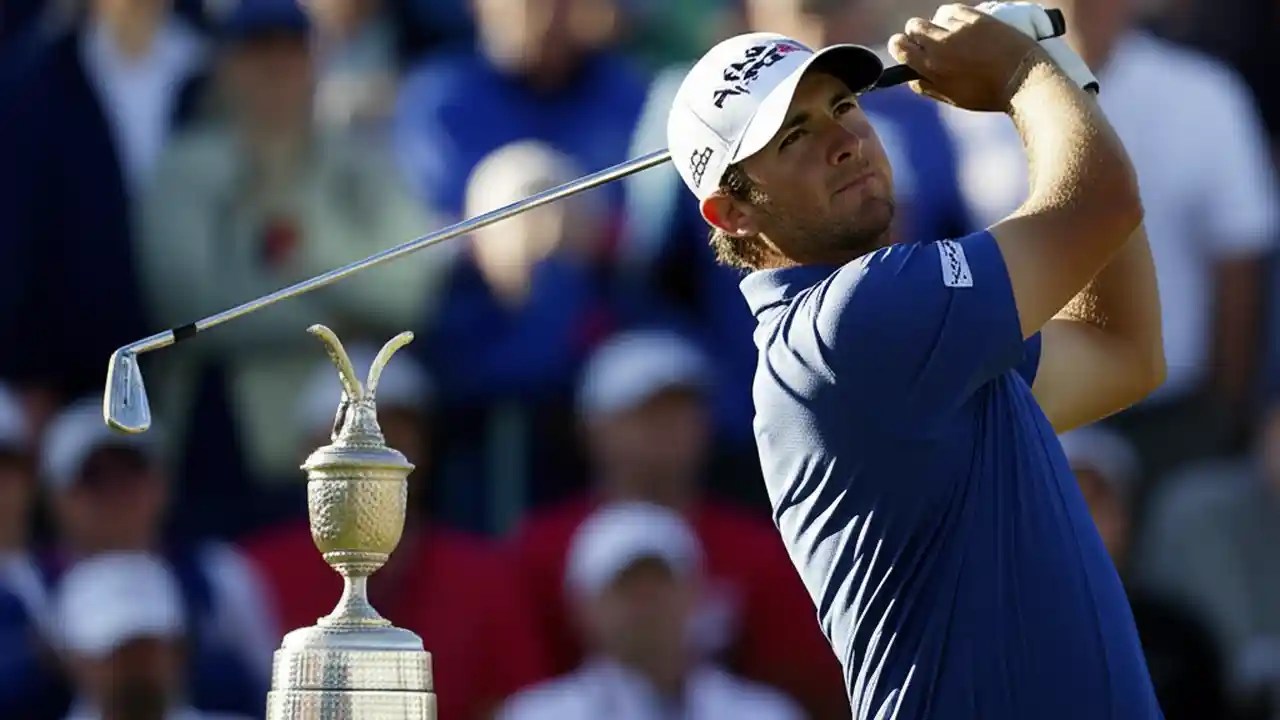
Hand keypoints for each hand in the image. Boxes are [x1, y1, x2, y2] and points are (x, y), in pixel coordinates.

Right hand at [887, 3, 1048, 111]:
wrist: (1022, 78)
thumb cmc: (987, 93)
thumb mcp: (952, 99)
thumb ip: (927, 87)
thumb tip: (912, 78)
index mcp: (931, 68)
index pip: (899, 46)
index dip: (900, 45)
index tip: (906, 47)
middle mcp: (940, 46)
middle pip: (913, 27)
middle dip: (918, 33)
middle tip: (931, 41)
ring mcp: (958, 29)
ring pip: (935, 17)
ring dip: (939, 24)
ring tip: (953, 34)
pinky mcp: (976, 18)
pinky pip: (952, 9)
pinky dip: (953, 16)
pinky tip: (961, 24)